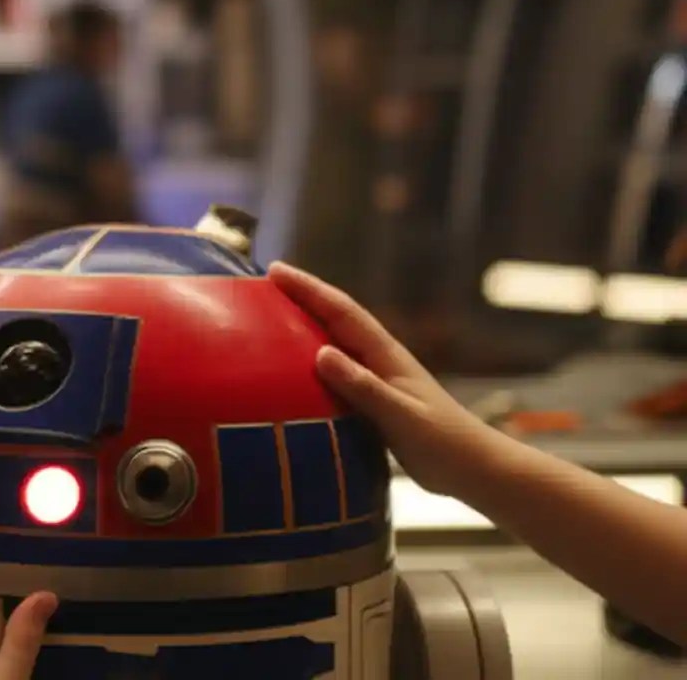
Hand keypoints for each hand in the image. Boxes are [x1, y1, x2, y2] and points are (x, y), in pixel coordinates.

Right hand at [269, 262, 509, 496]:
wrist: (473, 468)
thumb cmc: (442, 442)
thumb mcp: (400, 415)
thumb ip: (363, 386)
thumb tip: (321, 353)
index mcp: (386, 354)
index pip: (341, 311)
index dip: (308, 289)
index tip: (276, 270)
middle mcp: (380, 359)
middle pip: (336, 318)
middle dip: (303, 297)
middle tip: (266, 284)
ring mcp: (378, 379)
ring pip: (335, 342)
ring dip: (306, 326)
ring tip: (273, 318)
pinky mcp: (375, 401)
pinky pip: (336, 372)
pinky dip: (312, 363)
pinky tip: (296, 371)